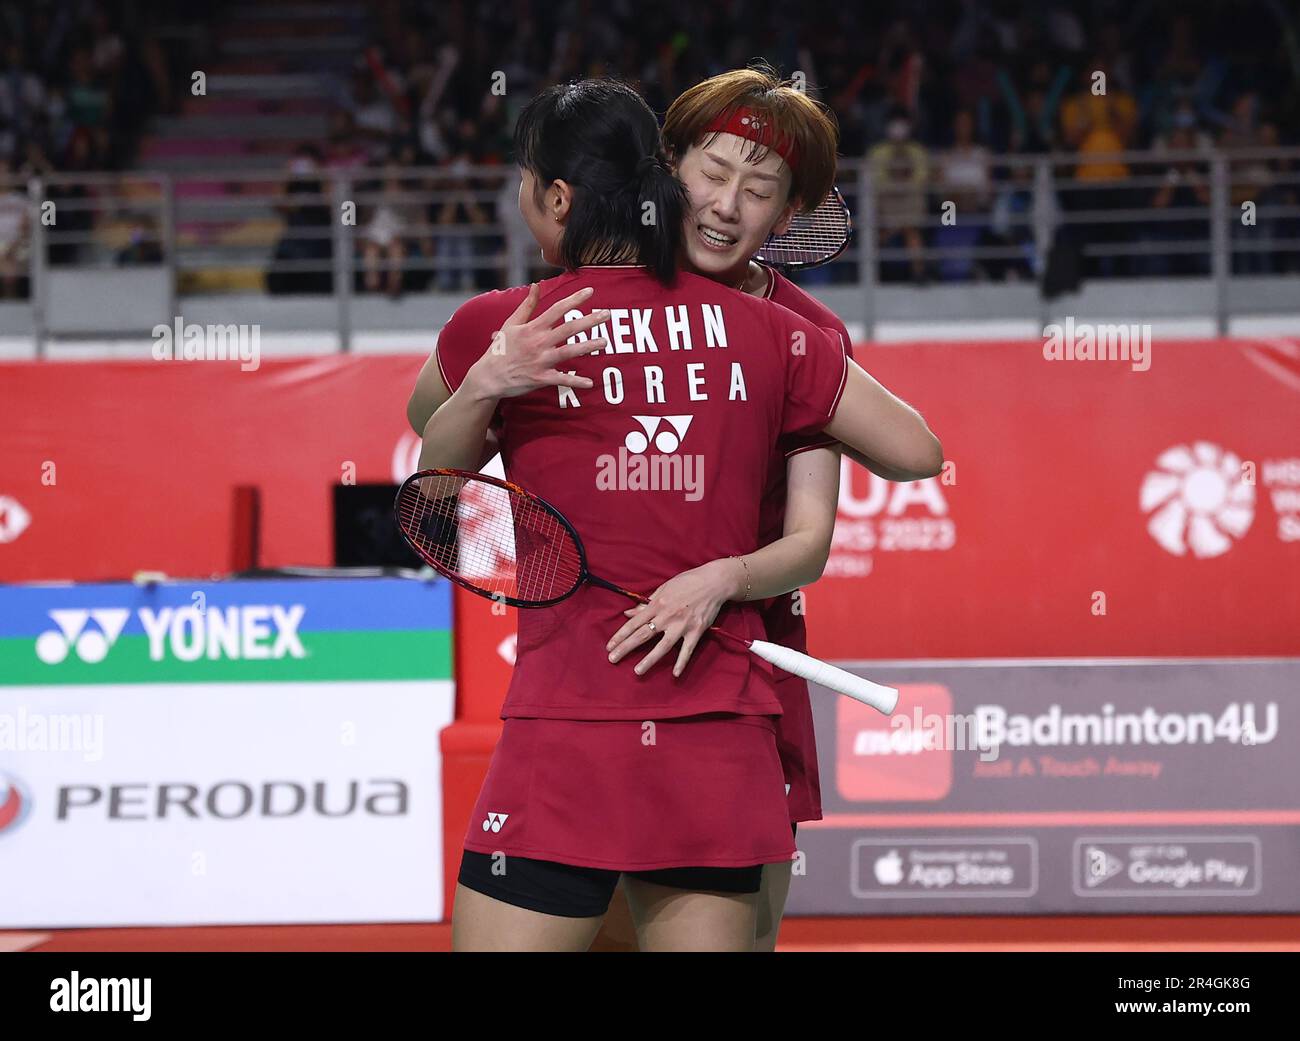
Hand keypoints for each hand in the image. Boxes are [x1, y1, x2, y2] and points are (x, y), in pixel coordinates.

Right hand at [465, 284, 608, 399]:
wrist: (488, 376)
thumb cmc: (500, 349)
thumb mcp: (511, 324)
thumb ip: (527, 306)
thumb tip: (535, 286)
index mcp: (532, 328)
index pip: (557, 310)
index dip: (574, 299)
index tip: (590, 291)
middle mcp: (538, 342)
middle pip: (568, 329)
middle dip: (589, 321)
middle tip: (607, 314)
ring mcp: (540, 361)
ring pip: (568, 352)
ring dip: (587, 347)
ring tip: (604, 342)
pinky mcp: (540, 378)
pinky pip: (561, 380)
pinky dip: (575, 382)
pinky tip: (590, 383)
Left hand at [605, 558, 743, 677]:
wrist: (714, 582)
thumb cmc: (687, 582)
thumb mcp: (664, 588)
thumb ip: (646, 603)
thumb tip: (628, 613)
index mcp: (658, 604)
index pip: (634, 622)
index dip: (621, 634)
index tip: (609, 646)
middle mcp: (667, 616)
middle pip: (643, 634)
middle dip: (626, 647)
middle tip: (612, 659)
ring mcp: (682, 625)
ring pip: (663, 646)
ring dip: (649, 659)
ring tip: (637, 671)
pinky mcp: (697, 630)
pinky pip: (687, 649)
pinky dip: (682, 662)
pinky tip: (675, 674)